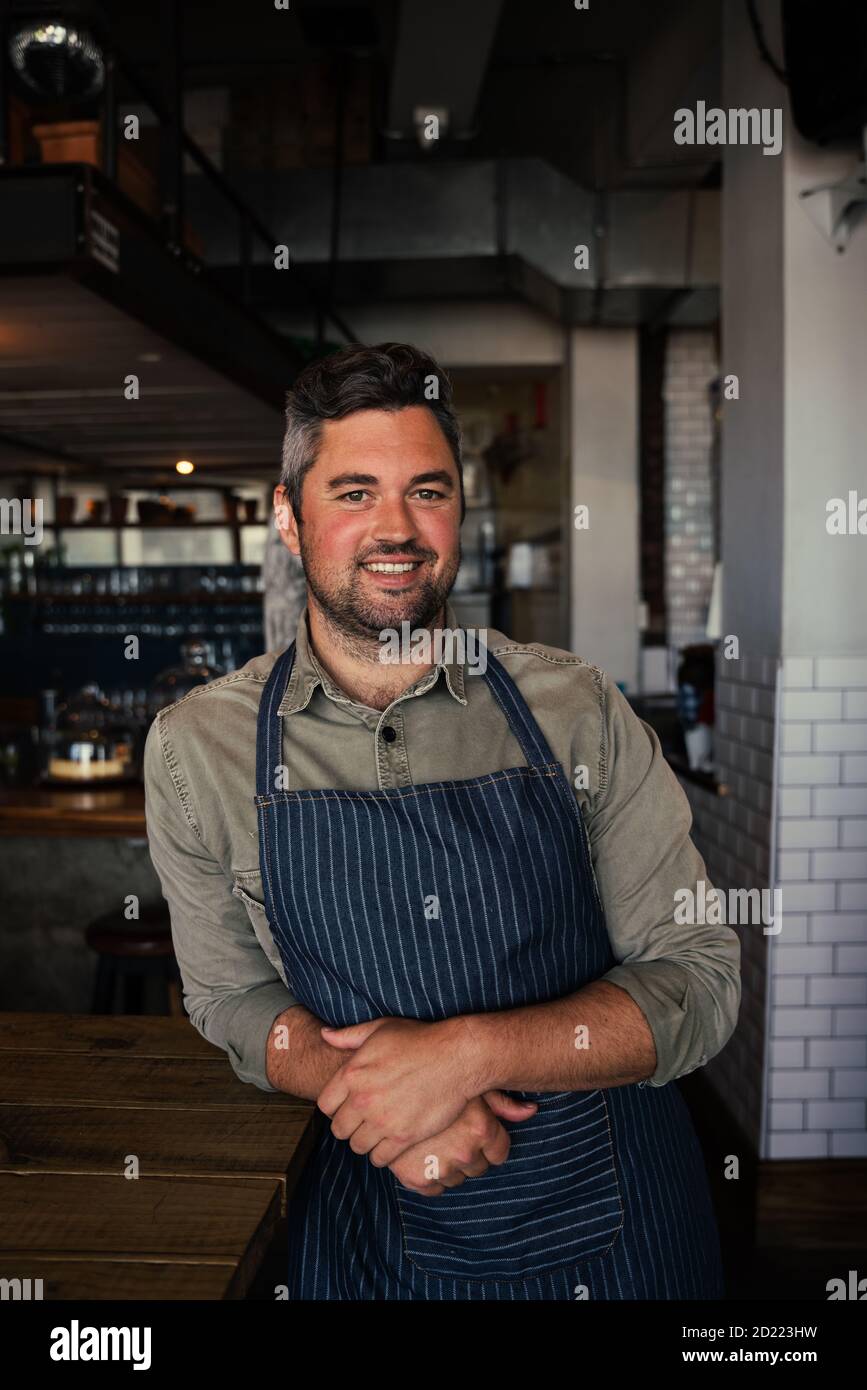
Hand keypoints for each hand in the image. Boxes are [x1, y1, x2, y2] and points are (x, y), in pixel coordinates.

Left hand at [316, 1015, 498, 1165]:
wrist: (455, 1058)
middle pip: (339, 1130)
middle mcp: (362, 1100)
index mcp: (352, 1074)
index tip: (348, 1106)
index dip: (335, 1107)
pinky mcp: (403, 1137)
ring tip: (378, 1132)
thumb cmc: (419, 1039)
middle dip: (349, 1126)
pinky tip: (391, 1143)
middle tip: (364, 1121)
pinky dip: (383, 1154)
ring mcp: (382, 1121)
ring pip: (357, 1146)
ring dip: (365, 1141)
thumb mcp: (380, 1028)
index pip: (324, 1106)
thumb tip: (324, 1034)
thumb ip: (348, 1035)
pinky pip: (379, 1159)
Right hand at [388, 1091, 536, 1195]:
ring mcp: (439, 1166)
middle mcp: (464, 1150)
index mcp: (481, 1127)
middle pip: (478, 1168)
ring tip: (435, 1143)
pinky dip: (429, 1177)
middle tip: (453, 1135)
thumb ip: (500, 1102)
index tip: (478, 1136)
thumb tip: (532, 1111)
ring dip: (448, 1166)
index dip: (490, 1144)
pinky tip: (423, 1156)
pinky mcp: (414, 1177)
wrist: (386, 1082)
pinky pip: (432, 1189)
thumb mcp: (468, 1083)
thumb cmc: (432, 1077)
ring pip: (455, 1179)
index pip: (499, 1153)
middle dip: (469, 1154)